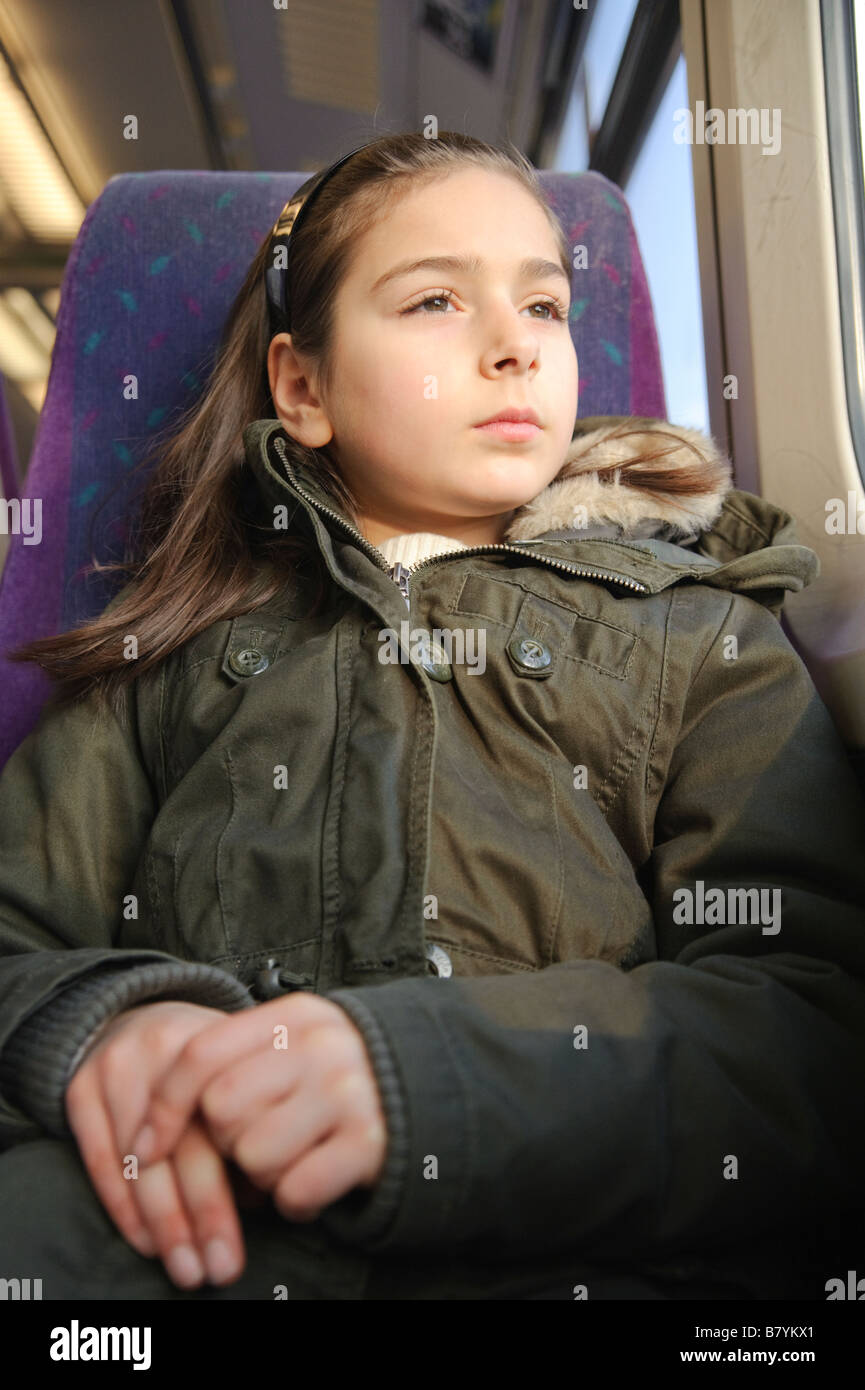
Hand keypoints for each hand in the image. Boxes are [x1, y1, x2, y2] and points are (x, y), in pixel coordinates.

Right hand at [65, 1000, 246, 1288]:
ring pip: (138, 1158)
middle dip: (201, 1216)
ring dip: (162, 1223)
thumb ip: (253, 1122)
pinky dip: (121, 1205)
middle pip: (181, 1145)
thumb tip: (268, 1195)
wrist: (137, 1017)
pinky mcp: (82, 1085)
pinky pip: (99, 1157)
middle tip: (214, 1268)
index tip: (237, 1245)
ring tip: (183, 1265)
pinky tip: (145, 1239)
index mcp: (219, 1044)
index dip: (227, 1193)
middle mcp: (168, 1048)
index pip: (224, 1125)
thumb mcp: (238, 1071)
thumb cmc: (204, 1063)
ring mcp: (120, 1065)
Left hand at [130, 992, 387, 1221]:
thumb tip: (148, 1121)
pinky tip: (313, 1179)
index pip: (201, 1053)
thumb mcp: (293, 1041)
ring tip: (290, 1156)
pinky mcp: (369, 1144)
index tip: (145, 1147)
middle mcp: (321, 1047)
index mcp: (293, 1015)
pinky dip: (295, 1200)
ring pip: (253, 1154)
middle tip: (254, 1140)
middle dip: (224, 1139)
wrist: (431, 1088)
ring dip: (261, 1174)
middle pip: (220, 1108)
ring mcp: (349, 1093)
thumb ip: (235, 1057)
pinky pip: (295, 1191)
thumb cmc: (335, 1072)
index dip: (164, 1106)